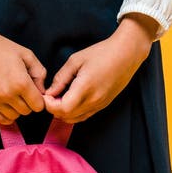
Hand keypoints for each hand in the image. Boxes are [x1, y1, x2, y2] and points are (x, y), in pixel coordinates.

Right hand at [0, 0, 46, 123]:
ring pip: (14, 117)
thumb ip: (40, 74)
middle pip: (26, 112)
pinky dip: (5, 114)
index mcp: (21, 83)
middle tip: (22, 90)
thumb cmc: (1, 47)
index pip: (38, 106)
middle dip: (27, 103)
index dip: (38, 99)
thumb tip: (41, 90)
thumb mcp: (27, 55)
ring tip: (12, 95)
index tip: (33, 91)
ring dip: (16, 109)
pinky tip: (5, 103)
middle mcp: (7, 94)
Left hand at [42, 14, 156, 122]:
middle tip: (50, 96)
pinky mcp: (103, 105)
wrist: (126, 54)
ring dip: (63, 112)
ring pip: (75, 119)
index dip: (49, 105)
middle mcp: (93, 100)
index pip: (61, 108)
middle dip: (54, 109)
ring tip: (60, 97)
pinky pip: (84, 116)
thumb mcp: (75, 60)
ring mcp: (100, 105)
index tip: (45, 95)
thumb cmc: (102, 53)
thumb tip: (50, 92)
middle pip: (66, 116)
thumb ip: (60, 78)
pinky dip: (74, 113)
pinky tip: (71, 100)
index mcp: (85, 88)